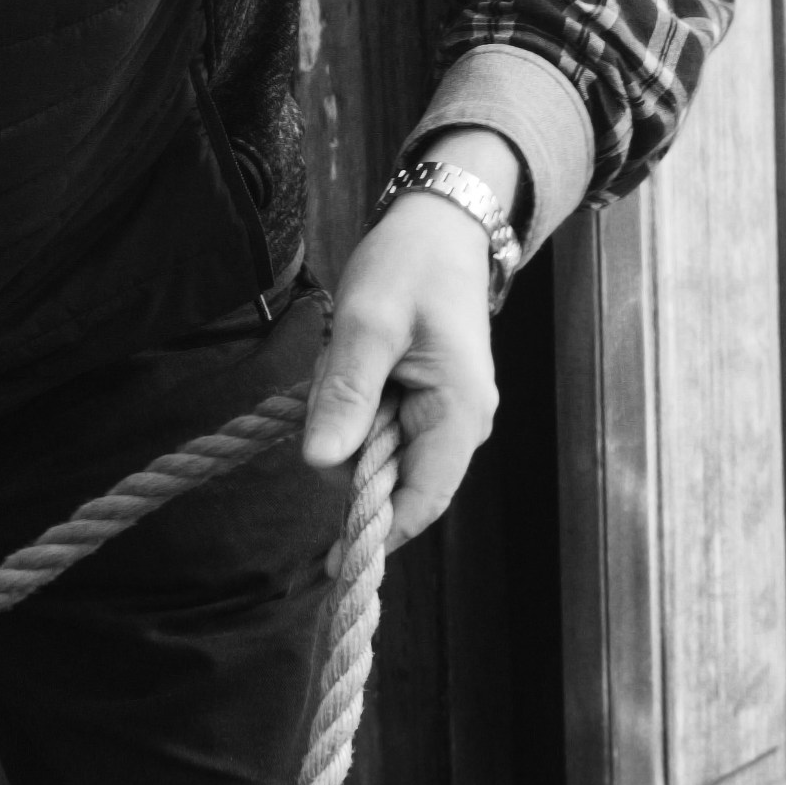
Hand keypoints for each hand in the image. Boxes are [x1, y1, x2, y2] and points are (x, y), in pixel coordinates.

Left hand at [304, 183, 507, 545]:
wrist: (441, 225)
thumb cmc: (409, 265)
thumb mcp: (367, 324)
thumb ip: (346, 394)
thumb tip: (321, 463)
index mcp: (461, 412)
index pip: (423, 501)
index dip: (377, 534)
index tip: (329, 559)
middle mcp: (465, 424)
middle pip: (399, 483)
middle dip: (352, 459)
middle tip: (327, 389)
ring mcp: (449, 415)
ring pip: (387, 458)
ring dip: (351, 428)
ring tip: (342, 361)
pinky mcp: (429, 403)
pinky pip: (386, 432)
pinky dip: (357, 414)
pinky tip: (350, 368)